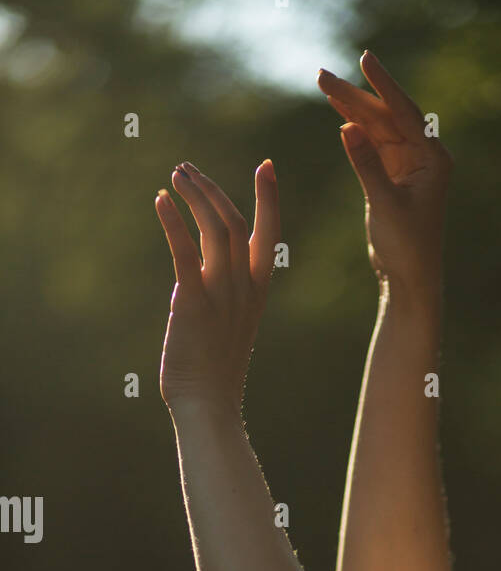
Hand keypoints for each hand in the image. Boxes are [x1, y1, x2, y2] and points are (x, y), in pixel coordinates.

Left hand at [155, 160, 280, 413]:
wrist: (209, 404)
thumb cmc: (215, 370)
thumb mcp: (229, 323)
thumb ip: (222, 292)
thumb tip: (199, 270)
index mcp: (257, 292)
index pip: (269, 235)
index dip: (269, 199)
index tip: (267, 165)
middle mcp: (243, 288)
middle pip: (234, 221)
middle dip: (212, 189)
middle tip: (187, 169)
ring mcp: (221, 295)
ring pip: (215, 228)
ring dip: (195, 196)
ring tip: (175, 176)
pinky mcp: (193, 303)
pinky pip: (185, 252)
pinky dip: (173, 221)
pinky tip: (161, 201)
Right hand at [318, 51, 452, 293]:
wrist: (410, 278)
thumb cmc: (406, 245)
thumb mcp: (385, 203)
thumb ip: (366, 164)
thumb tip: (347, 125)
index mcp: (434, 159)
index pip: (405, 112)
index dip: (383, 85)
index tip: (364, 60)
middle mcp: (424, 156)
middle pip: (386, 115)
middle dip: (356, 95)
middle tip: (323, 75)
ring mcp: (408, 163)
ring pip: (376, 127)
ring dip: (351, 108)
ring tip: (323, 85)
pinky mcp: (393, 174)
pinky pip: (372, 143)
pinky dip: (355, 130)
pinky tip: (338, 111)